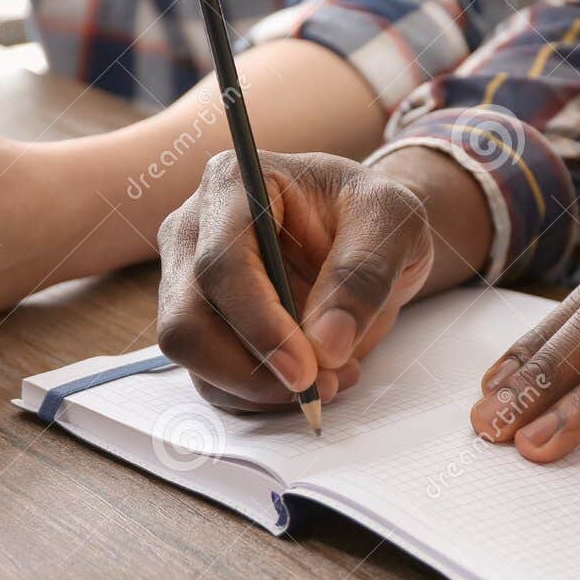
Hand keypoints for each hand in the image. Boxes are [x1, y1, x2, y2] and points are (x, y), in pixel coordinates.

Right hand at [156, 150, 433, 410]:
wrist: (370, 234)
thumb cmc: (373, 213)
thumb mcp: (393, 223)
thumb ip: (364, 275)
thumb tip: (326, 345)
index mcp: (234, 184)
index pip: (220, 264)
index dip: (259, 325)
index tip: (306, 369)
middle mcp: (195, 230)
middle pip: (187, 321)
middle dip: (251, 370)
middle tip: (319, 386)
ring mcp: (189, 280)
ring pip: (195, 357)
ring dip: (261, 388)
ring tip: (333, 376)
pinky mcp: (203, 323)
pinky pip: (212, 378)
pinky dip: (262, 395)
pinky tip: (314, 377)